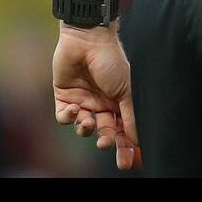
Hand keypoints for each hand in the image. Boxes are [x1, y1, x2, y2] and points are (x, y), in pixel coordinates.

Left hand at [52, 23, 140, 169]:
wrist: (88, 39)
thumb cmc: (112, 62)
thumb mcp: (126, 90)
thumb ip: (130, 116)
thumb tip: (137, 141)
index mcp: (119, 102)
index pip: (124, 130)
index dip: (127, 146)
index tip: (129, 162)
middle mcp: (102, 104)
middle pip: (106, 132)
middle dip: (108, 142)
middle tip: (108, 145)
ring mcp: (83, 101)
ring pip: (84, 128)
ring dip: (86, 129)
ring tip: (89, 122)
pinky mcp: (64, 97)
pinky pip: (64, 118)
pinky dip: (68, 118)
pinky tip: (74, 109)